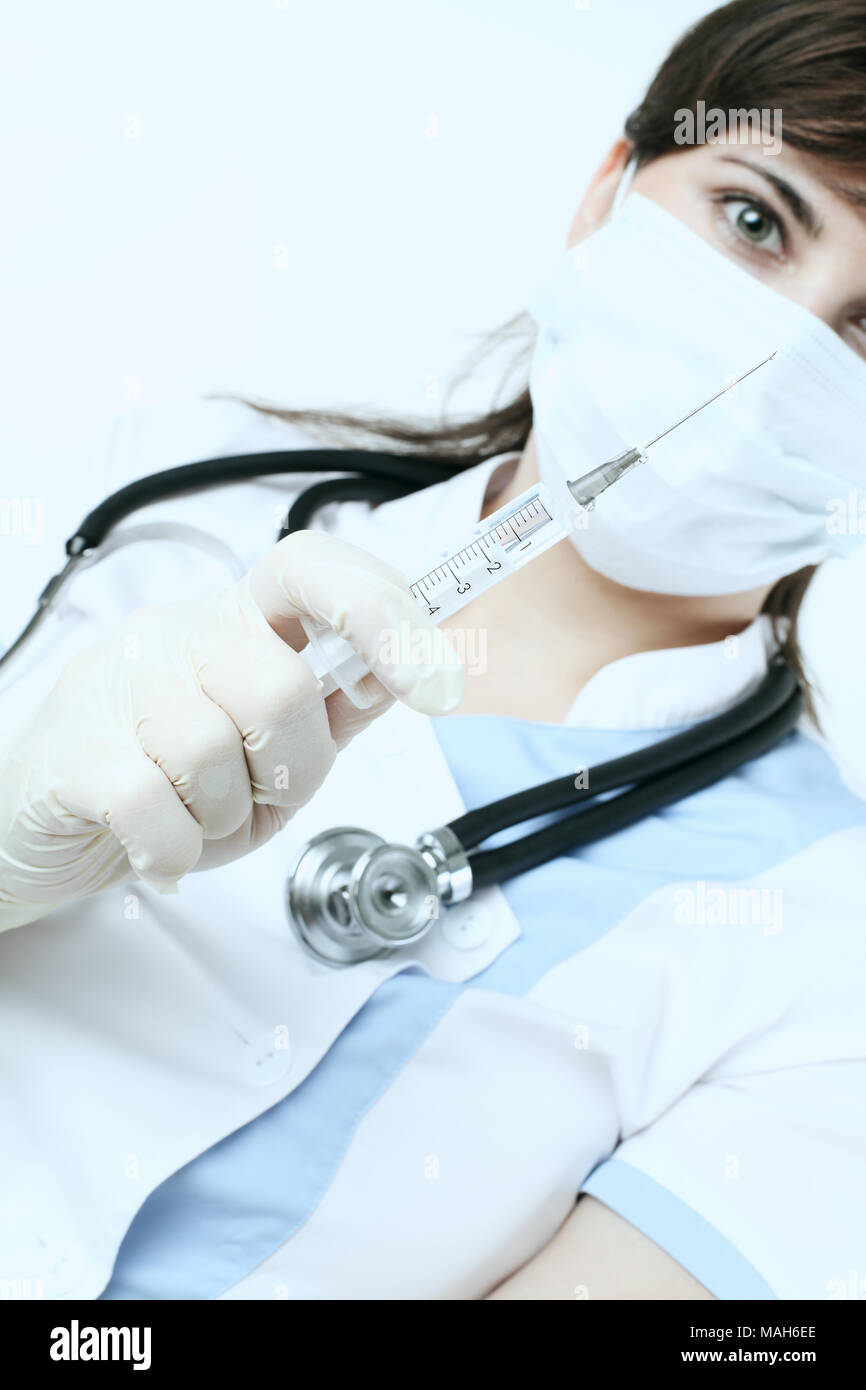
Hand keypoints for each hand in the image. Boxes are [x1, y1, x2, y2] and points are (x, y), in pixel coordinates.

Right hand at [0, 529, 463, 929]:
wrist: (42, 824)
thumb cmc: (171, 783)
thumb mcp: (272, 750)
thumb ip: (337, 709)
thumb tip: (415, 672)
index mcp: (237, 620)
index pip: (311, 567)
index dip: (383, 611)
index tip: (435, 681)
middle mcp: (176, 631)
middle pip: (281, 686)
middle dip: (293, 768)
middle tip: (258, 795)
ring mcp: (117, 681)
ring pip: (216, 751)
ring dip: (227, 815)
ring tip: (197, 817)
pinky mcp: (73, 748)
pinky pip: (155, 805)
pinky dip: (176, 848)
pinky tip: (161, 850)